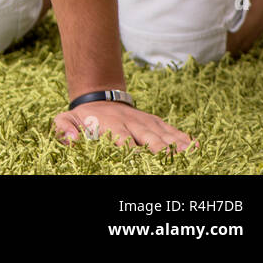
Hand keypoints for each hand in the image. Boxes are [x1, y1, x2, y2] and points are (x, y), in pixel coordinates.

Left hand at [54, 101, 197, 153]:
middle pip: (150, 140)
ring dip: (178, 148)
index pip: (123, 143)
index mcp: (110, 126)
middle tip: (171, 166)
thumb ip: (64, 129)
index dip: (133, 155)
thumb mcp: (66, 120)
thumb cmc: (83, 117)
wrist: (99, 96)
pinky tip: (198, 148)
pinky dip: (185, 140)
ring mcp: (146, 122)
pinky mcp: (156, 122)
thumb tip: (73, 139)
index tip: (141, 165)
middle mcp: (131, 123)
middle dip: (161, 153)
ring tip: (190, 160)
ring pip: (165, 136)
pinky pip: (173, 131)